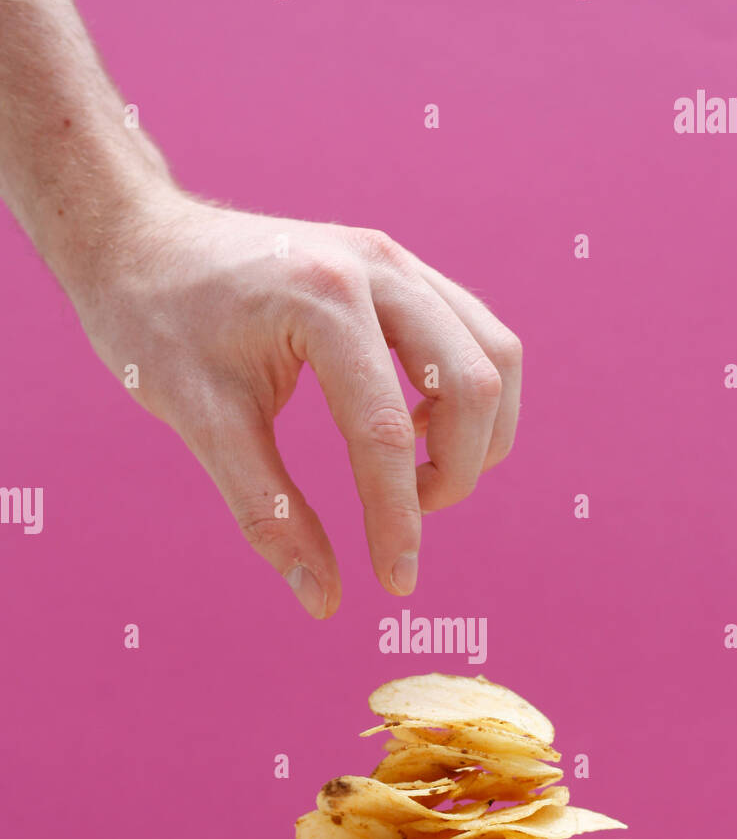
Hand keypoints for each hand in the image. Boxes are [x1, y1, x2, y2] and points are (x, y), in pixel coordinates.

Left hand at [74, 192, 521, 616]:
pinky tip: (415, 430)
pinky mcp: (401, 270)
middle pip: (473, 385)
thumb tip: (322, 599)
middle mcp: (376, 267)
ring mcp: (396, 261)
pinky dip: (469, 396)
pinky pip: (476, 335)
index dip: (398, 519)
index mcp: (322, 299)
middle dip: (455, 474)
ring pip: (496, 354)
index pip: (385, 429)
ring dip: (478, 434)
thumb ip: (267, 511)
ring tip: (416, 478)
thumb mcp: (201, 422)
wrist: (139, 238)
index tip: (395, 583)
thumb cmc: (157, 325)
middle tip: (403, 524)